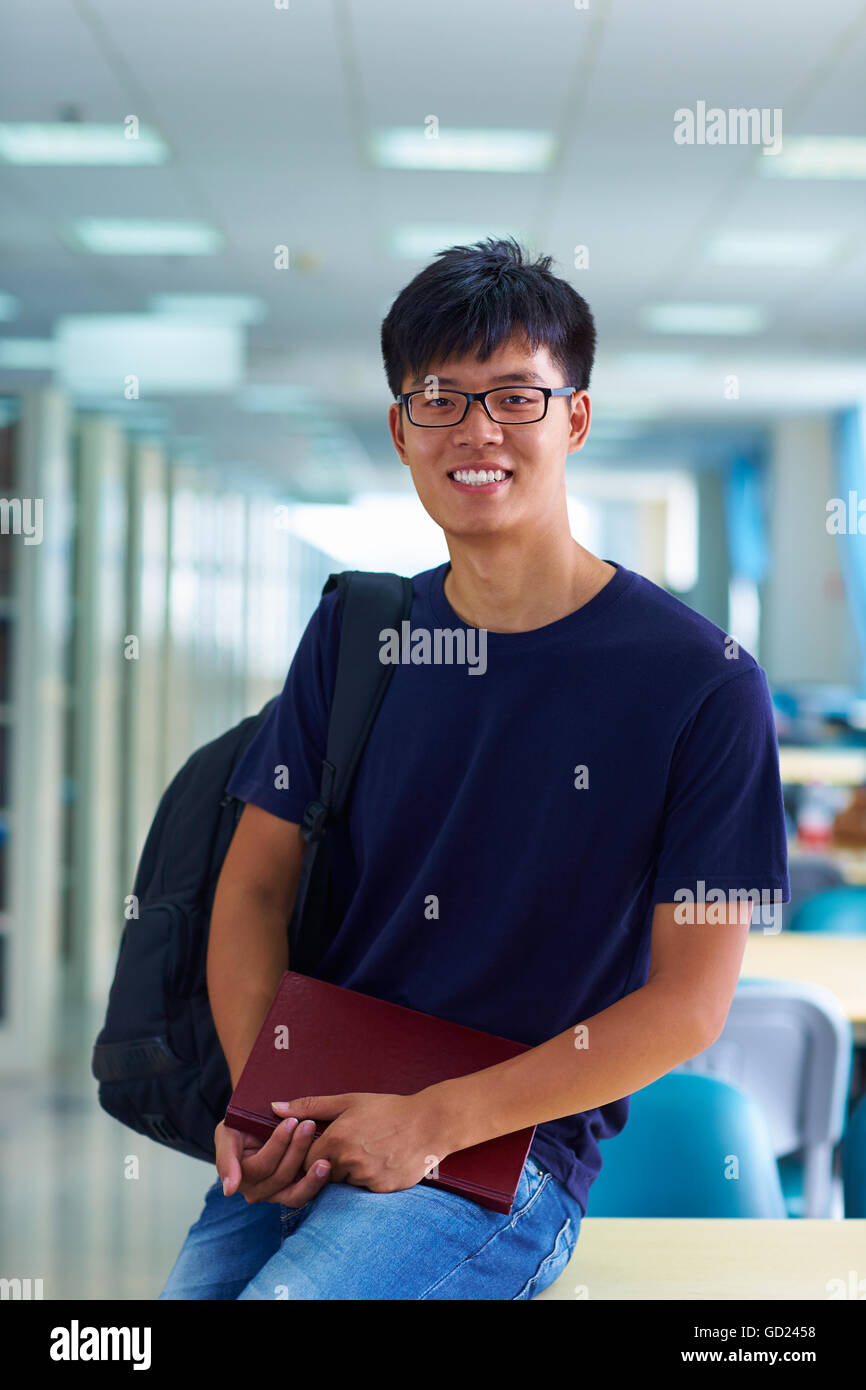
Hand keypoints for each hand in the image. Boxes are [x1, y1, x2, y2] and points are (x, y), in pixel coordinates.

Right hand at [214, 1117, 331, 1207]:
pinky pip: (303, 1195)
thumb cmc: (239, 1128)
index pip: (261, 1164)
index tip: (291, 1123)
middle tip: (309, 1123)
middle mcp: (255, 1191)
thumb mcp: (226, 1134)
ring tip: (324, 1156)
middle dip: (296, 1148)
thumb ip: (226, 1158)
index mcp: (238, 1177)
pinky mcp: (292, 1194)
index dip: (277, 1144)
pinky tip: (327, 1167)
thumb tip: (229, 1190)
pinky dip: (316, 1183)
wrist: (256, 1127)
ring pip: (293, 1191)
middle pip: (280, 1175)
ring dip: (310, 1173)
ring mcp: (274, 1195)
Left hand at [269, 1092, 451, 1192]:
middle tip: (349, 1147)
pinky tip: (380, 1161)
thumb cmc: (387, 1109)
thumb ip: (310, 1106)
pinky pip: (363, 1191)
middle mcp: (348, 1163)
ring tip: (368, 1151)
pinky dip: (368, 1180)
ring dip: (349, 1173)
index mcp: (336, 1140)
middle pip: (323, 1174)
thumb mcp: (349, 1101)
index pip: (304, 1160)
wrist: (428, 1123)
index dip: (311, 1154)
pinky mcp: (381, 1191)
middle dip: (330, 1164)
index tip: (322, 1145)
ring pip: (344, 1184)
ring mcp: (366, 1179)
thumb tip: (274, 1107)